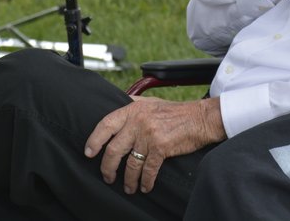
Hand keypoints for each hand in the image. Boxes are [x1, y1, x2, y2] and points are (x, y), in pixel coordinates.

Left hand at [84, 96, 225, 194]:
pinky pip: (147, 170)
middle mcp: (137, 122)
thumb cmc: (175, 111)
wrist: (200, 118)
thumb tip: (116, 108)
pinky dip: (145, 182)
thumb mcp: (150, 102)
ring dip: (128, 180)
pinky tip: (145, 186)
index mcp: (132, 110)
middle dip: (107, 168)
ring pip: (130, 164)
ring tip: (128, 187)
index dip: (94, 140)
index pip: (105, 125)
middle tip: (108, 177)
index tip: (89, 153)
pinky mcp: (161, 148)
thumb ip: (133, 105)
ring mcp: (148, 135)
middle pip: (113, 149)